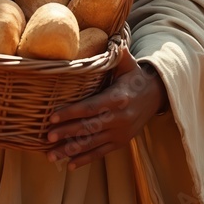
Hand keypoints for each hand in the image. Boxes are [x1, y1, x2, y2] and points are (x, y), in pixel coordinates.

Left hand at [45, 47, 165, 169]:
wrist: (155, 98)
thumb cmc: (134, 77)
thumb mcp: (128, 64)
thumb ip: (118, 54)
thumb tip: (112, 38)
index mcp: (118, 98)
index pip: (91, 107)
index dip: (71, 113)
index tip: (52, 117)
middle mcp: (119, 118)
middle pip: (89, 128)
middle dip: (67, 133)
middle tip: (47, 137)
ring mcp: (120, 133)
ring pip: (92, 144)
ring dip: (70, 150)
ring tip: (51, 155)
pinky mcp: (120, 142)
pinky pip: (100, 152)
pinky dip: (85, 159)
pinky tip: (68, 165)